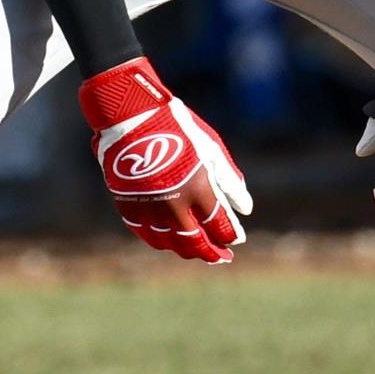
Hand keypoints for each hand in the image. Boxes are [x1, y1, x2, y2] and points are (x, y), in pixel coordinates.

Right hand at [77, 58, 252, 262]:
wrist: (131, 116)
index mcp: (199, 189)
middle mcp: (175, 204)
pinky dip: (159, 240)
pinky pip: (146, 233)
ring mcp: (149, 207)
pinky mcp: (128, 205)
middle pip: (195, 242)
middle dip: (210, 253)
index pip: (219, 226)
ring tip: (195, 250)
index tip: (236, 241)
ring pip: (170, 242)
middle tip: (220, 257)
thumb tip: (245, 208)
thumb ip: (228, 180)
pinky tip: (168, 240)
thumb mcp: (210, 148)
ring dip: (185, 249)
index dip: (229, 237)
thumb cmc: (177, 127)